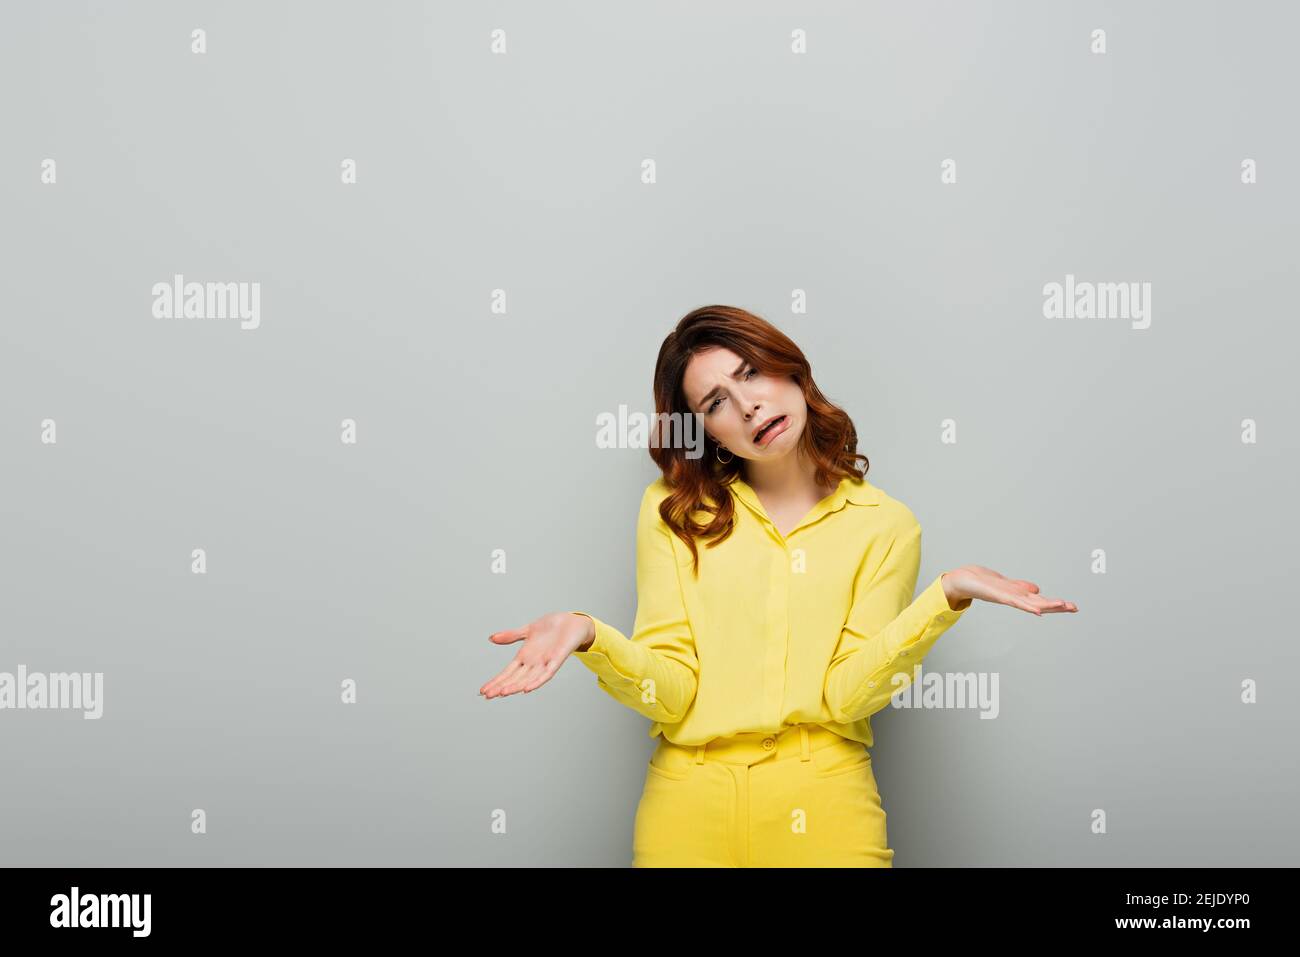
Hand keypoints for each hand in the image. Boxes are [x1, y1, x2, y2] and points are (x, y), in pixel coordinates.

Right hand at [479, 612, 594, 699]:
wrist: (573, 621)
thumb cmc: (552, 627)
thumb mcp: (528, 630)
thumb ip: (511, 636)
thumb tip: (491, 638)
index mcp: (525, 657)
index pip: (507, 672)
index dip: (496, 681)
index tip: (483, 690)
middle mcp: (533, 663)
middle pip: (514, 678)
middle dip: (501, 687)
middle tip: (487, 696)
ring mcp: (545, 662)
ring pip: (528, 679)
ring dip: (515, 686)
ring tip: (502, 693)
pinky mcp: (557, 659)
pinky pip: (547, 674)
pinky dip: (537, 681)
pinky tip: (528, 688)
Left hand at [941, 565, 1077, 615]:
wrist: (964, 581)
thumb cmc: (983, 583)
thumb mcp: (1006, 584)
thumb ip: (1021, 587)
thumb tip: (1036, 590)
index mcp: (1018, 595)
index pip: (1040, 600)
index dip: (1055, 604)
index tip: (1072, 606)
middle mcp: (1015, 598)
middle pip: (1040, 603)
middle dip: (1057, 606)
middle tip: (1075, 608)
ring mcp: (1008, 597)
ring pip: (1031, 602)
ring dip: (1047, 605)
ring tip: (1062, 605)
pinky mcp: (998, 595)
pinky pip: (1015, 601)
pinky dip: (1026, 606)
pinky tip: (1037, 611)